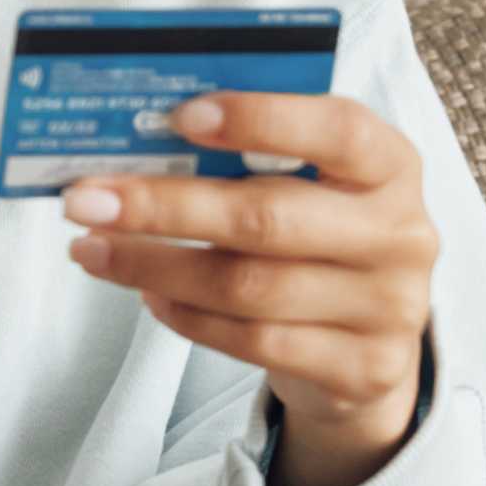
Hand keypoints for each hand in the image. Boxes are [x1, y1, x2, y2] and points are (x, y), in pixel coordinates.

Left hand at [63, 95, 436, 485]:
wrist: (372, 342)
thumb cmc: (320, 235)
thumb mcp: (310, 182)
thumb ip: (249, 156)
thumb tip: (139, 138)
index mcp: (389, 165)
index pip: (337, 129)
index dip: (260, 118)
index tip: (179, 116)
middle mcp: (399, 234)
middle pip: (268, 218)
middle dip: (164, 207)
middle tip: (86, 199)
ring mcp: (386, 308)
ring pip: (248, 287)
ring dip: (155, 266)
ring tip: (92, 250)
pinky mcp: (360, 369)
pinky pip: (254, 342)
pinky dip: (188, 316)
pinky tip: (148, 295)